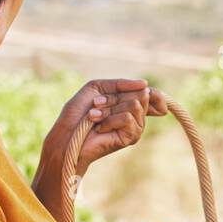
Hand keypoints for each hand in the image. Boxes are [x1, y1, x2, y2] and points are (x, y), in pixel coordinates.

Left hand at [47, 78, 167, 177]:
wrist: (67, 133)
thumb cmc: (78, 112)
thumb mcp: (97, 88)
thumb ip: (121, 84)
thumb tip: (145, 84)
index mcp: (129, 102)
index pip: (153, 94)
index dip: (155, 92)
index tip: (144, 88)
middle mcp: (136, 116)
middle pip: (141, 94)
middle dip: (115, 96)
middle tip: (97, 104)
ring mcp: (136, 127)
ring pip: (134, 105)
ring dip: (109, 108)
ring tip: (94, 117)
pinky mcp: (132, 137)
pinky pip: (127, 118)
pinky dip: (110, 119)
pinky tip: (100, 127)